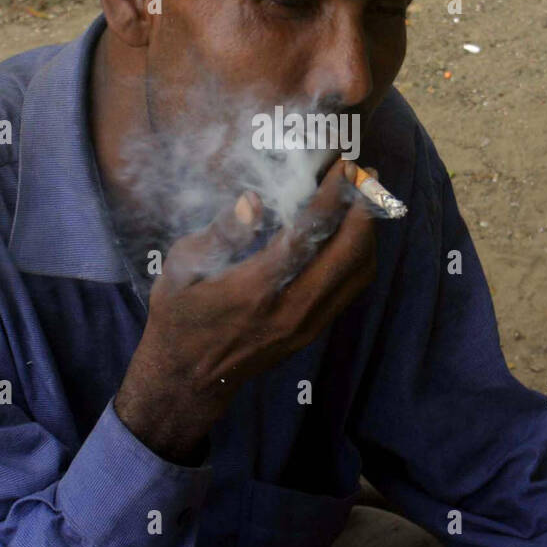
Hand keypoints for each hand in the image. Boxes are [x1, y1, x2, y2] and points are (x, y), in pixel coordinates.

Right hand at [114, 158, 376, 463]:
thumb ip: (221, 233)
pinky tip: (350, 235)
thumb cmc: (179, 316)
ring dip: (366, 233)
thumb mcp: (182, 269)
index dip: (332, 197)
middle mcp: (291, 307)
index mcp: (256, 287)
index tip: (345, 166)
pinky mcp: (312, 332)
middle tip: (367, 175)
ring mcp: (307, 324)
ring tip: (362, 200)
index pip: (308, 235)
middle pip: (348, 253)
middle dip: (363, 209)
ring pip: (357, 273)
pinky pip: (350, 289)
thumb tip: (254, 200)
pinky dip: (359, 257)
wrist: (188, 380)